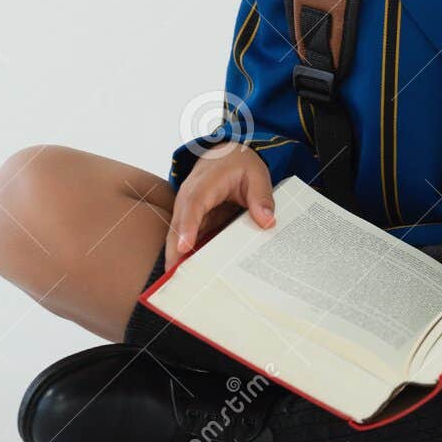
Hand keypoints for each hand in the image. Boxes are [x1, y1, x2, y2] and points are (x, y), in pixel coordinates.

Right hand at [164, 141, 276, 270]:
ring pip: (178, 238)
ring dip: (179, 260)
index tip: (184, 247)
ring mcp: (187, 211)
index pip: (193, 205)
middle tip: (178, 282)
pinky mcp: (191, 222)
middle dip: (175, 253)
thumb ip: (261, 197)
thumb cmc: (238, 163)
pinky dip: (188, 258)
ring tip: (184, 287)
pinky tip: (195, 279)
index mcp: (205, 184)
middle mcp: (189, 198)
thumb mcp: (256, 174)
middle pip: (178, 227)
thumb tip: (267, 221)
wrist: (225, 154)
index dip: (187, 227)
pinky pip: (187, 241)